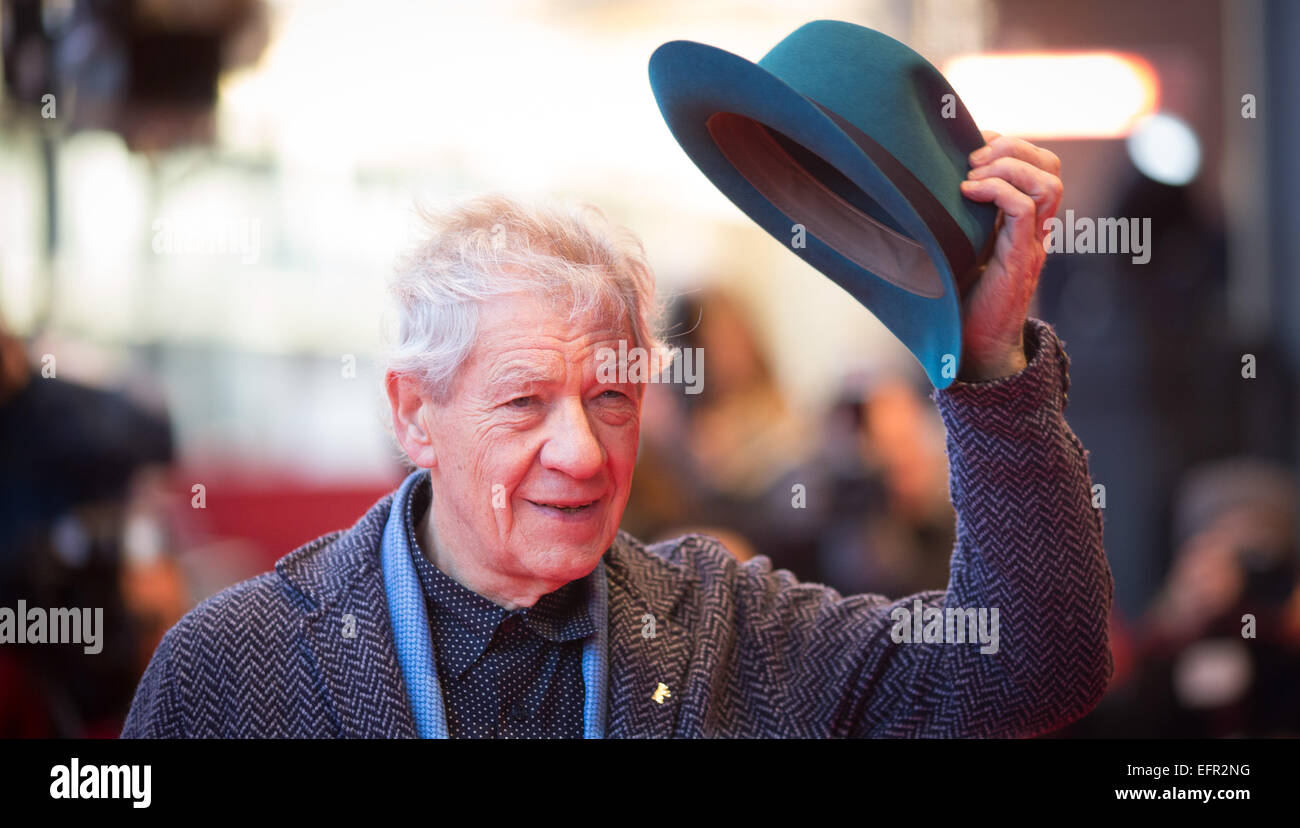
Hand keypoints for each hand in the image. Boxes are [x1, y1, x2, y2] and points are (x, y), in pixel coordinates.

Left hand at [956, 131, 1062, 381]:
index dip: (1010, 144)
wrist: (970, 345)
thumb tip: (918, 182)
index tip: (973, 144)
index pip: (1040, 165)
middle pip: (1050, 167)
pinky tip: (968, 194)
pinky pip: (1024, 209)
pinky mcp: (1020, 259)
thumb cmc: (956, 296)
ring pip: (1047, 183)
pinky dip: (998, 191)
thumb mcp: (955, 244)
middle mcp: (1033, 229)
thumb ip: (954, 215)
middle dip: (1012, 148)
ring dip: (1008, 167)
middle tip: (973, 159)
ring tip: (972, 176)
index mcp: (1022, 221)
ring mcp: (1031, 243)